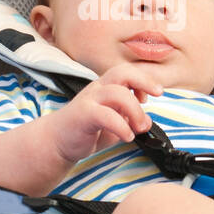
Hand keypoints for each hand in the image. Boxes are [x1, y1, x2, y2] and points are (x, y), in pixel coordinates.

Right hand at [47, 64, 162, 163]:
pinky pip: (106, 115)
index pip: (128, 72)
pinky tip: (126, 136)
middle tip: (157, 95)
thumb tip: (147, 120)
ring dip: (135, 111)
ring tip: (139, 127)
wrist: (55, 141)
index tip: (149, 97)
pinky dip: (121, 126)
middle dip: (144, 81)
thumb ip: (129, 120)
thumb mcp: (113, 124)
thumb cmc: (84, 130)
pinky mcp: (82, 114)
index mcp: (106, 87)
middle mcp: (98, 89)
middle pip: (123, 72)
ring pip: (118, 93)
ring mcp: (89, 100)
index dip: (144, 80)